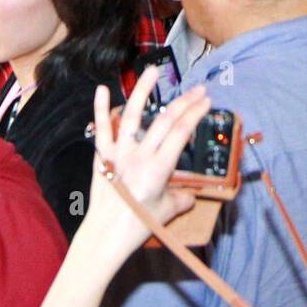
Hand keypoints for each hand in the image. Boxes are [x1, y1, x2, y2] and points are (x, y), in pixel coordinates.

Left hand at [83, 66, 211, 264]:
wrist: (105, 235)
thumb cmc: (138, 226)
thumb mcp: (166, 212)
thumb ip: (180, 198)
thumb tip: (190, 195)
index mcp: (159, 168)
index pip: (181, 132)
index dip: (195, 113)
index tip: (206, 100)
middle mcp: (140, 155)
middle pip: (165, 121)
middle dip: (184, 102)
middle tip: (199, 89)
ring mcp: (119, 152)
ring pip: (132, 115)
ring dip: (143, 91)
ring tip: (153, 71)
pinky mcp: (102, 156)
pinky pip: (101, 129)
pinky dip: (100, 108)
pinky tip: (101, 88)